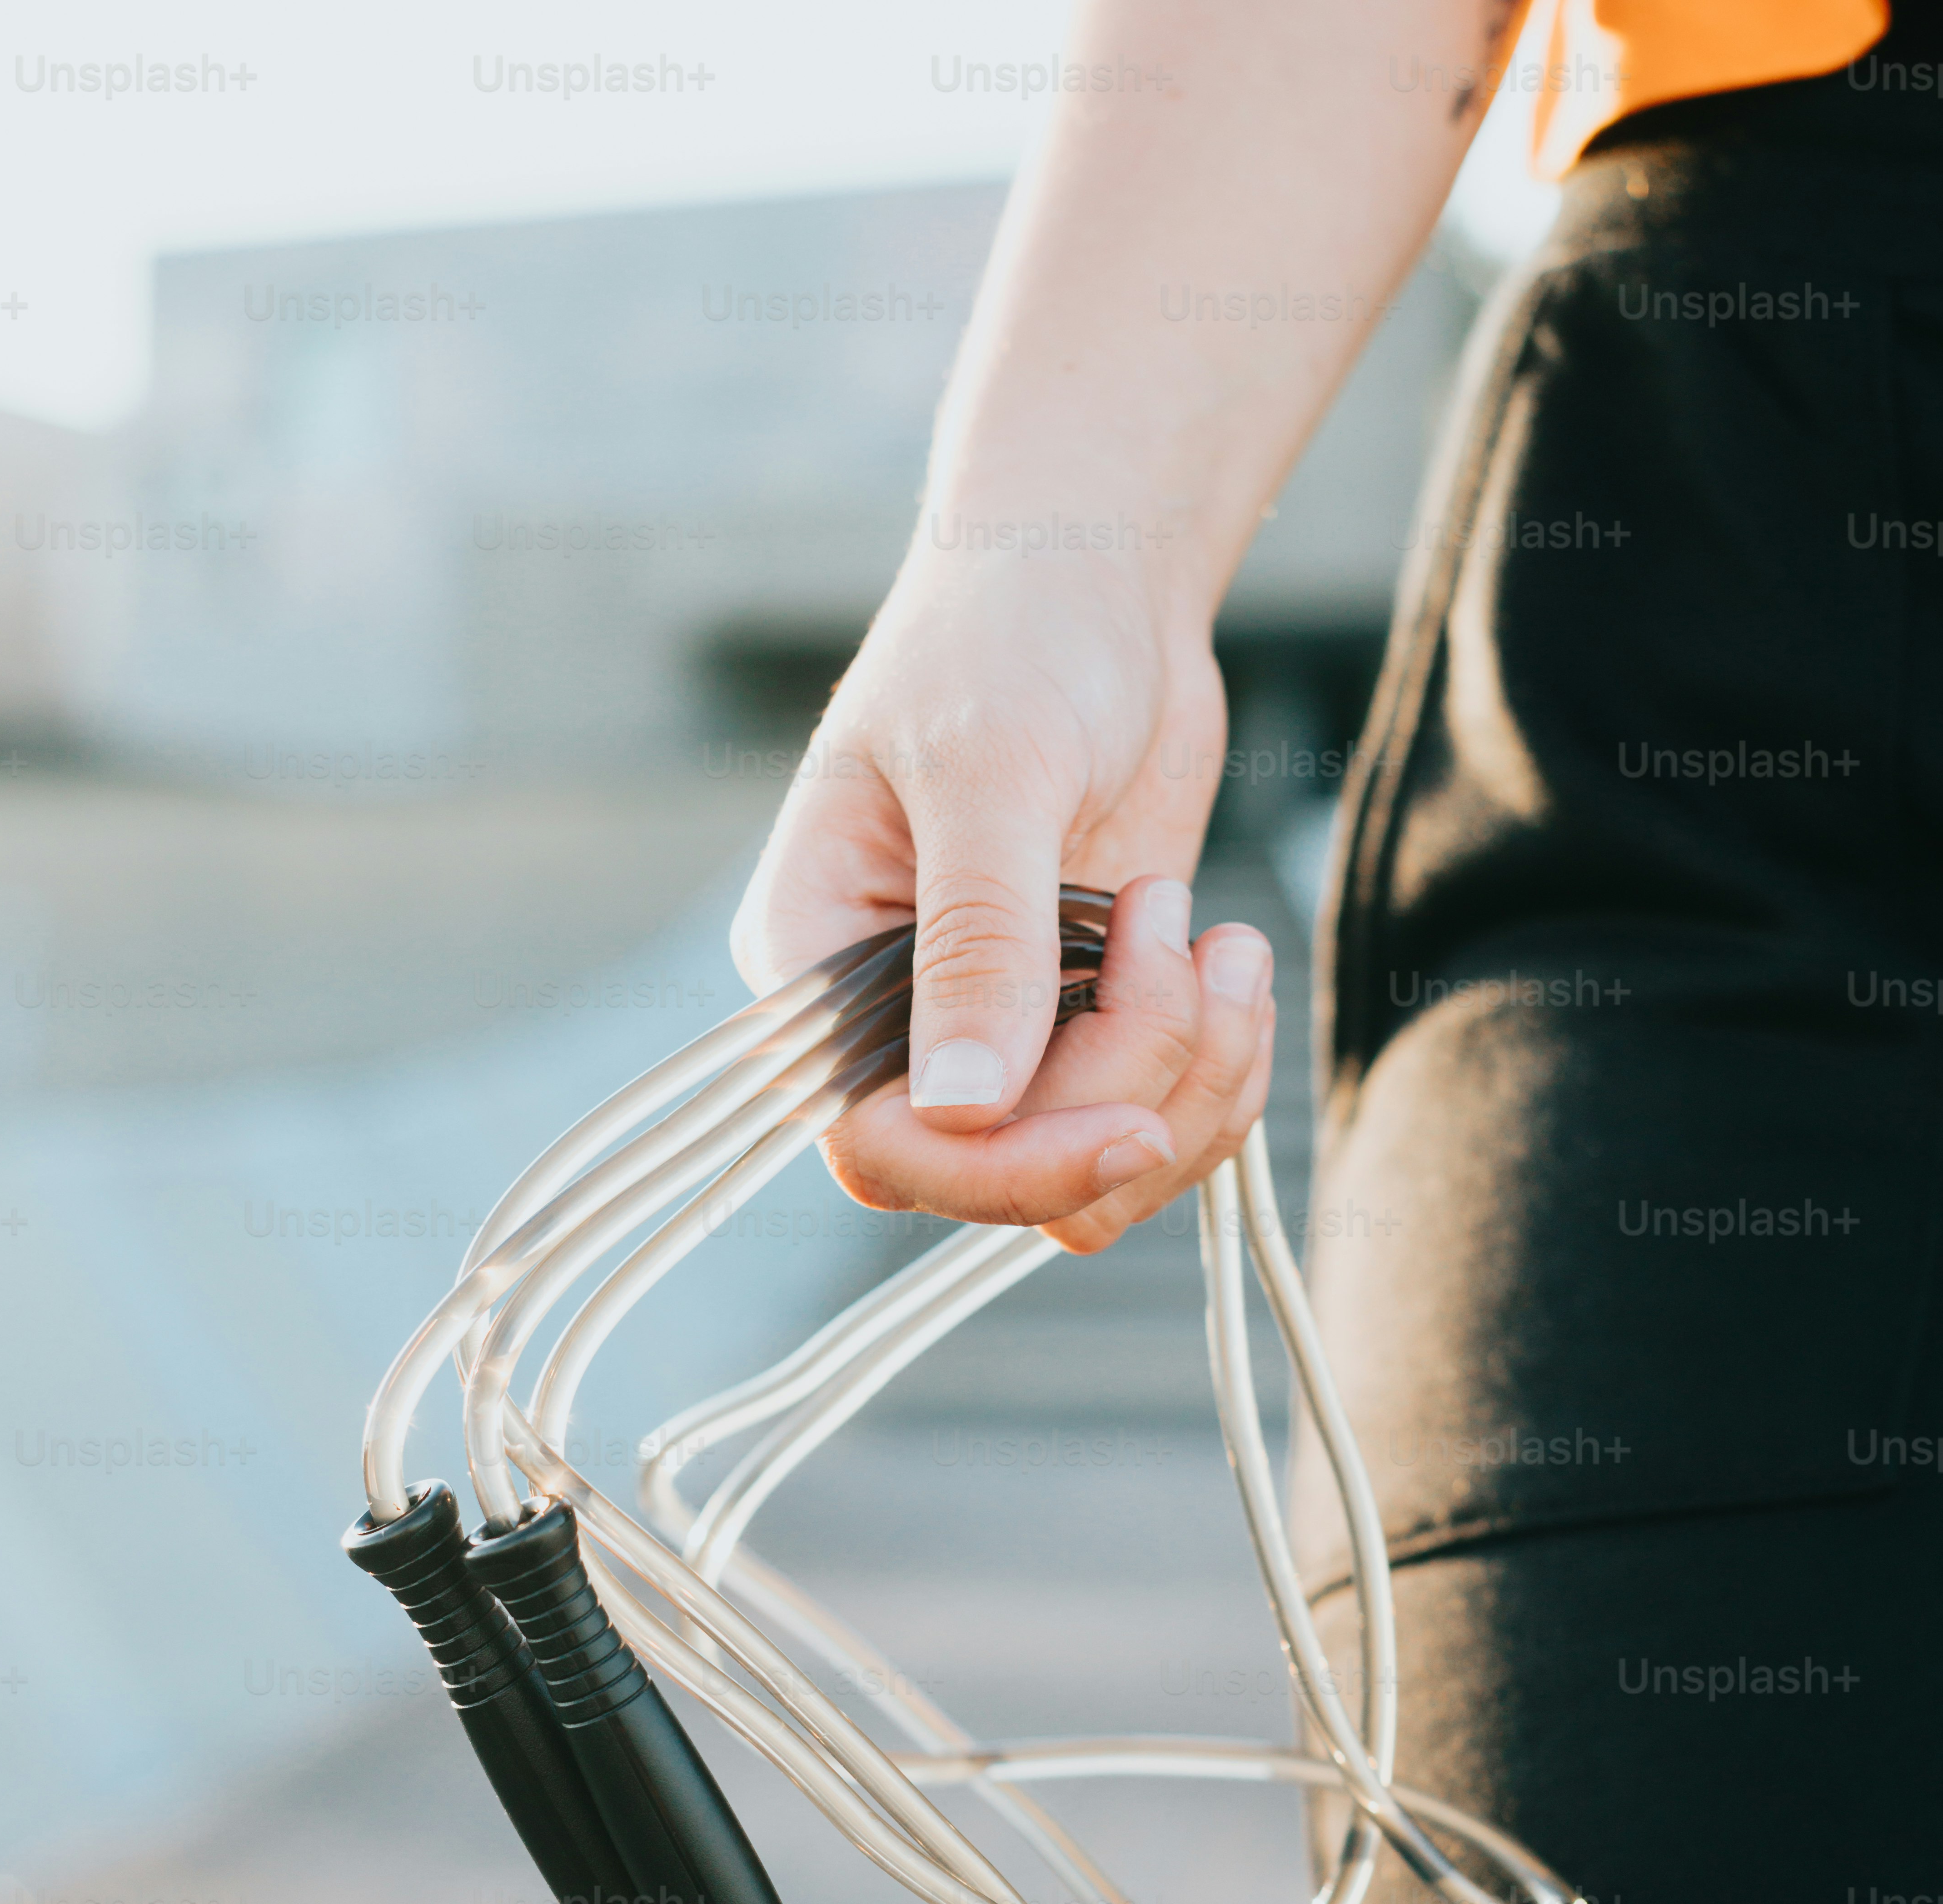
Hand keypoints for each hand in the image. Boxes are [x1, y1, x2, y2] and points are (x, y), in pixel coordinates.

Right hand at [729, 553, 1273, 1255]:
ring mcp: (998, 1038)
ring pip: (1094, 1174)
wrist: (1097, 583)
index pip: (885, 1148)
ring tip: (1222, 943)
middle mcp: (894, 1029)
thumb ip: (978, 941)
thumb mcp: (993, 772)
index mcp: (818, 970)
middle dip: (1129, 1091)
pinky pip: (1156, 1125)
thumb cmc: (1013, 639)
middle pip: (1005, 1175)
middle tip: (1181, 933)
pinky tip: (1232, 955)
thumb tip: (960, 1110)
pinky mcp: (1088, 1029)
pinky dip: (1220, 1069)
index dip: (1006, 1172)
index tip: (1131, 1127)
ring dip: (1192, 1083)